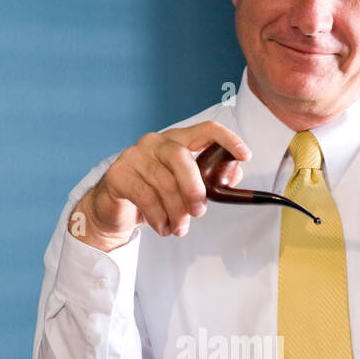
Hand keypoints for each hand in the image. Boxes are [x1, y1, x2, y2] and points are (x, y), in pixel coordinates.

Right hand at [68, 122, 250, 250]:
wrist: (113, 211)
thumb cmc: (152, 196)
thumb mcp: (184, 189)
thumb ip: (209, 180)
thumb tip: (235, 173)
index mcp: (175, 141)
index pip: (205, 129)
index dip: (227, 139)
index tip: (246, 156)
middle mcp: (154, 142)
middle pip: (180, 157)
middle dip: (194, 188)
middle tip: (199, 212)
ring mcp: (133, 156)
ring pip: (164, 183)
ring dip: (176, 212)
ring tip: (179, 228)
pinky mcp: (118, 175)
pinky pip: (146, 197)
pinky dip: (159, 218)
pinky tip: (163, 228)